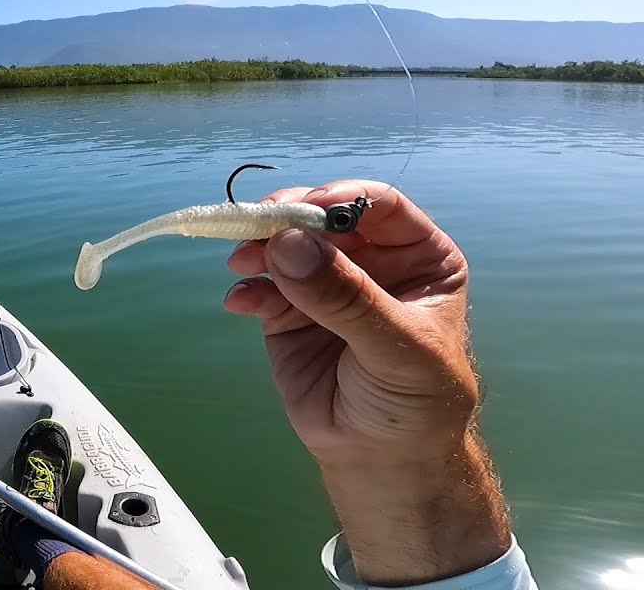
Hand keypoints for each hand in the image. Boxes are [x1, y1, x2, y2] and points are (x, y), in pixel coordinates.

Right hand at [224, 181, 475, 462]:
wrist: (381, 457)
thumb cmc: (413, 400)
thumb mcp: (395, 347)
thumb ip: (345, 297)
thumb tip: (288, 243)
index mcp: (417, 254)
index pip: (378, 206)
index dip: (341, 199)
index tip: (304, 208)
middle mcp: (370, 259)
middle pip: (322, 218)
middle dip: (288, 219)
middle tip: (256, 226)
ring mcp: (324, 284)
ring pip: (286, 245)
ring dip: (258, 247)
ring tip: (241, 263)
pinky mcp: (287, 313)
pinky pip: (261, 288)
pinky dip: (247, 289)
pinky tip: (240, 303)